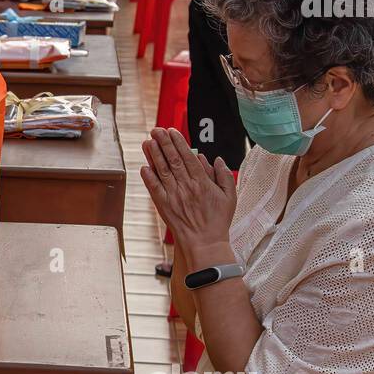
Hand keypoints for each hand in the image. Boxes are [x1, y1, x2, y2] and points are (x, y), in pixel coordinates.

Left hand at [139, 127, 236, 256]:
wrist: (205, 243)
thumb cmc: (217, 221)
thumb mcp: (230, 197)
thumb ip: (224, 175)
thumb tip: (216, 159)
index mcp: (202, 182)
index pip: (188, 157)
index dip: (178, 142)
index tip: (172, 131)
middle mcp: (186, 187)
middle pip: (173, 160)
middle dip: (164, 143)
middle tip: (156, 130)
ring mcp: (174, 196)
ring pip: (162, 171)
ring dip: (154, 155)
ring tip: (148, 141)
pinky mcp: (164, 206)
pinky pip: (154, 188)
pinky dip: (148, 177)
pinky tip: (144, 166)